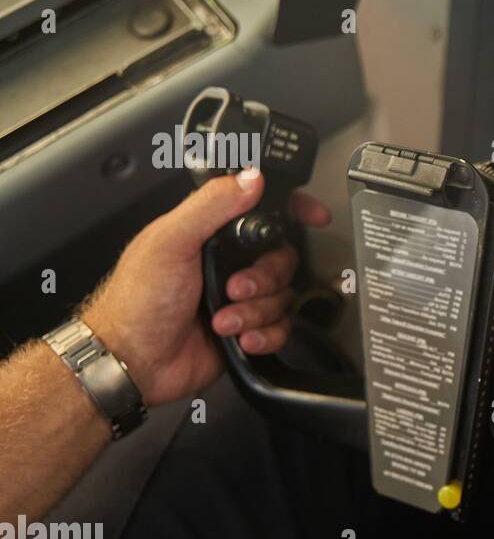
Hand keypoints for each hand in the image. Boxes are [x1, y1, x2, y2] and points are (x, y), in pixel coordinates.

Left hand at [81, 168, 330, 406]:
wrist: (134, 360)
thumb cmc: (137, 301)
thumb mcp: (170, 241)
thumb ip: (211, 205)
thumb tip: (250, 178)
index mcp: (210, 234)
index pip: (260, 211)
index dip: (292, 210)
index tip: (313, 215)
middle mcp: (228, 263)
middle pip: (281, 258)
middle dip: (263, 278)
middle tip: (234, 288)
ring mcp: (238, 298)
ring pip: (282, 296)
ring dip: (255, 311)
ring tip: (223, 319)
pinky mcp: (246, 329)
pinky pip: (280, 328)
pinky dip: (264, 334)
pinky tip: (239, 337)